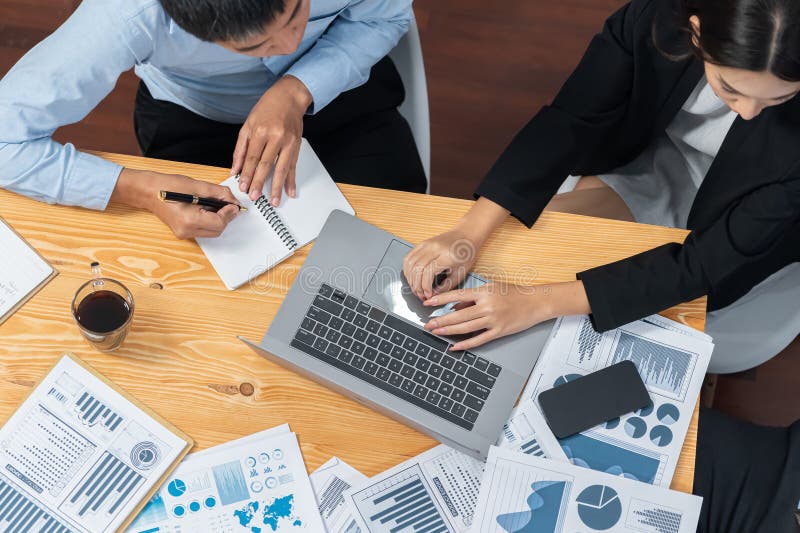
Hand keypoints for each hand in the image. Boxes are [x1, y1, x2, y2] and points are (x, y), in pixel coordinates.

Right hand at [111, 169, 240, 239]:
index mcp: (190, 220)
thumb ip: (219, 194)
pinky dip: (209, 220)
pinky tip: (205, 209)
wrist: (148, 191)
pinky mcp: (183, 232)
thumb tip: (233, 201)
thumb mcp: (198, 186)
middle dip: (225, 217)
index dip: (230, 213)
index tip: (234, 204)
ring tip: (213, 204)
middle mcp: (187, 231)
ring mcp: (184, 234)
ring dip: (218, 219)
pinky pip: (203, 230)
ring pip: (212, 232)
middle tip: (226, 204)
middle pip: (217, 230)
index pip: (220, 223)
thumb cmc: (168, 186)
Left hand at [231, 75, 312, 204]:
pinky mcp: (296, 146)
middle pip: (266, 165)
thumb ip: (240, 148)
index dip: (247, 174)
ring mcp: (288, 142)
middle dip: (260, 182)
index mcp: (260, 131)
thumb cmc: (267, 108)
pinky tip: (290, 191)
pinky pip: (293, 166)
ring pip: (282, 168)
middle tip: (255, 196)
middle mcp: (275, 137)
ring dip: (278, 186)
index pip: (252, 158)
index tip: (244, 186)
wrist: (289, 97)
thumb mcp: (248, 124)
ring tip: (275, 200)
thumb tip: (235, 169)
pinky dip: (291, 180)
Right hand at [403, 197, 510, 299]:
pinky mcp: (422, 243)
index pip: (428, 273)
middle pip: (417, 269)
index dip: (425, 287)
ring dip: (410, 279)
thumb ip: (446, 286)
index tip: (428, 295)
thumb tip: (433, 296)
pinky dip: (407, 269)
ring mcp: (426, 244)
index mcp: (447, 256)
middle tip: (421, 294)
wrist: (466, 235)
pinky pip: (409, 257)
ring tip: (416, 288)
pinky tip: (412, 277)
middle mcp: (434, 248)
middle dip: (417, 285)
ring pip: (410, 263)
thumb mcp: (461, 273)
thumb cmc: (466, 253)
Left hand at [422, 281, 589, 350]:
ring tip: (436, 332)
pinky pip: (479, 340)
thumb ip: (472, 298)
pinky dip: (465, 344)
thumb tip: (454, 306)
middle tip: (428, 324)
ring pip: (466, 327)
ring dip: (449, 331)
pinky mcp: (499, 331)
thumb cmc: (514, 293)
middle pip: (459, 315)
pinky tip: (454, 346)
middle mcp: (487, 306)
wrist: (536, 302)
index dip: (441, 300)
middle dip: (441, 320)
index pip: (457, 295)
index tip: (428, 303)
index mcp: (484, 292)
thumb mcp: (492, 288)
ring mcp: (493, 320)